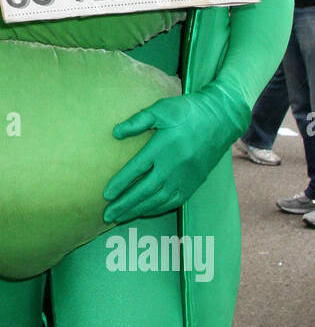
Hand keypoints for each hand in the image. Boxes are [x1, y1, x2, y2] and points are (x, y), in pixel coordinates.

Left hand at [103, 86, 248, 224]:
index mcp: (162, 147)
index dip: (120, 183)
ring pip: (158, 199)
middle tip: (107, 215)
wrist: (220, 119)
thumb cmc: (187, 112)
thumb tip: (115, 133)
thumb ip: (138, 121)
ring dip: (138, 210)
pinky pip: (173, 201)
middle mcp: (173, 165)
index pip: (136, 169)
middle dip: (124, 204)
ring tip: (120, 217)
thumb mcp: (161, 109)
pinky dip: (157, 209)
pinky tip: (144, 212)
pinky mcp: (194, 183)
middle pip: (144, 190)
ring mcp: (184, 177)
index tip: (106, 195)